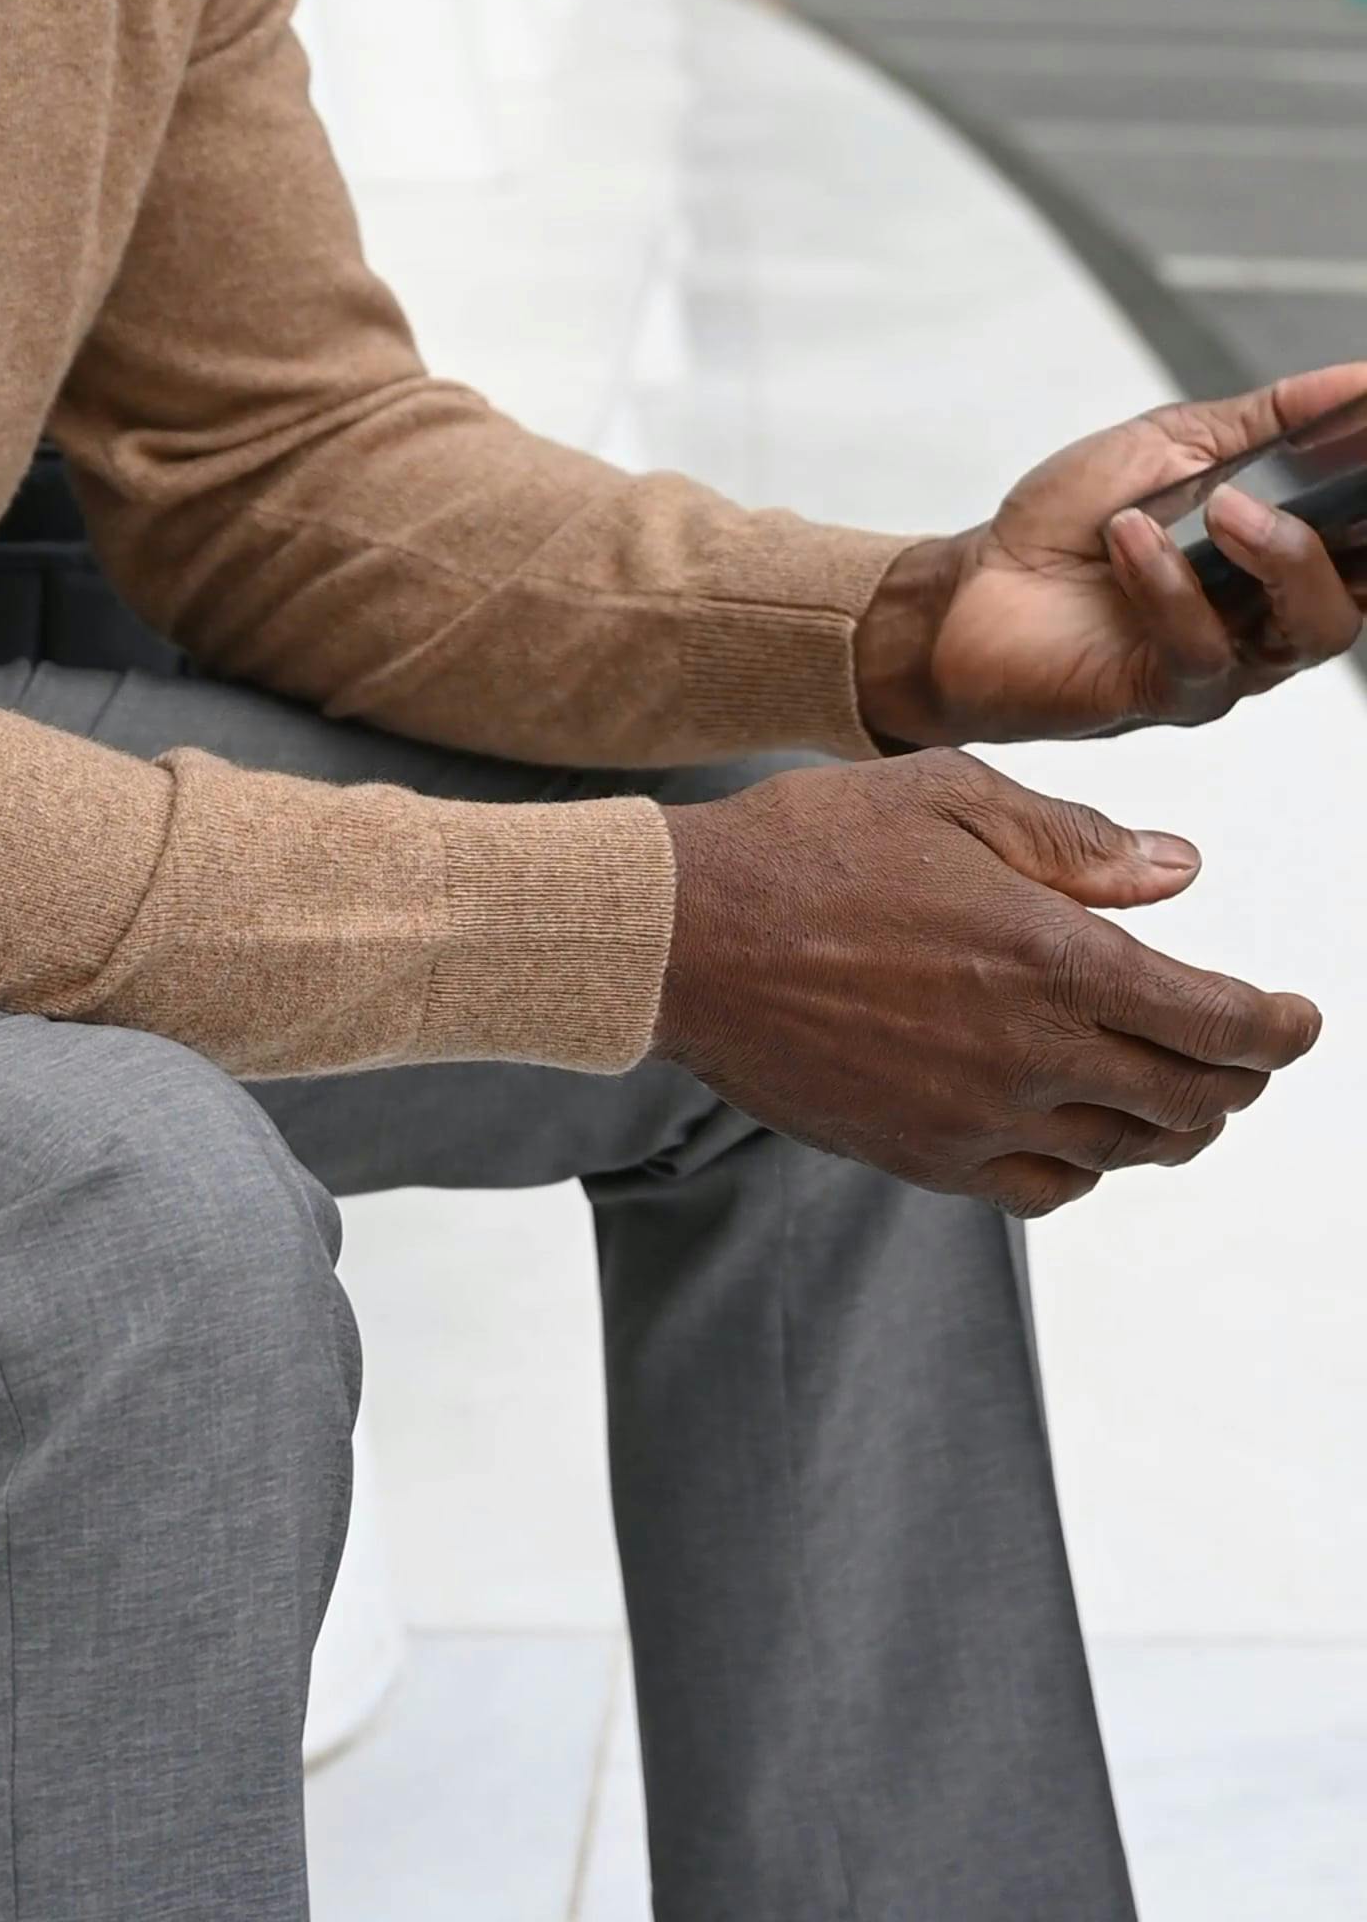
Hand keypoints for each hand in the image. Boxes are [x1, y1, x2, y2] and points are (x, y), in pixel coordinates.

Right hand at [654, 752, 1319, 1215]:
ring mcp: (974, 1117)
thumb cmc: (810, 846)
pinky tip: (1084, 1133)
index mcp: (1050, 958)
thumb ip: (1076, 841)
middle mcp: (1028, 1054)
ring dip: (1173, 1125)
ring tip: (1184, 1095)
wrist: (683, 938)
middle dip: (1238, 1078)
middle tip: (1251, 1053)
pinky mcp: (921, 1155)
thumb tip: (1180, 872)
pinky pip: (1042, 1186)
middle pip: (1187, 1100)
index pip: (1212, 1021)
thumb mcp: (951, 797)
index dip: (1275, 1028)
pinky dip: (1087, 1165)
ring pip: (1122, 1150)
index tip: (1299, 1020)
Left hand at [854, 363, 1366, 749]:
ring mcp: (1225, 662)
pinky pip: (1203, 652)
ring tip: (1222, 508)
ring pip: (1305, 632)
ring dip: (1277, 555)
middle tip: (1303, 485)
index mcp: (1278, 560)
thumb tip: (1358, 378)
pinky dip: (1171, 585)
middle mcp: (1266, 621)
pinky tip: (1132, 537)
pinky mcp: (1166, 693)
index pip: (1363, 551)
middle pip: (1352, 601)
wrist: (973, 585)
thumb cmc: (1073, 522)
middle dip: (1339, 541)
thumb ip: (1269, 420)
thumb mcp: (1172, 444)